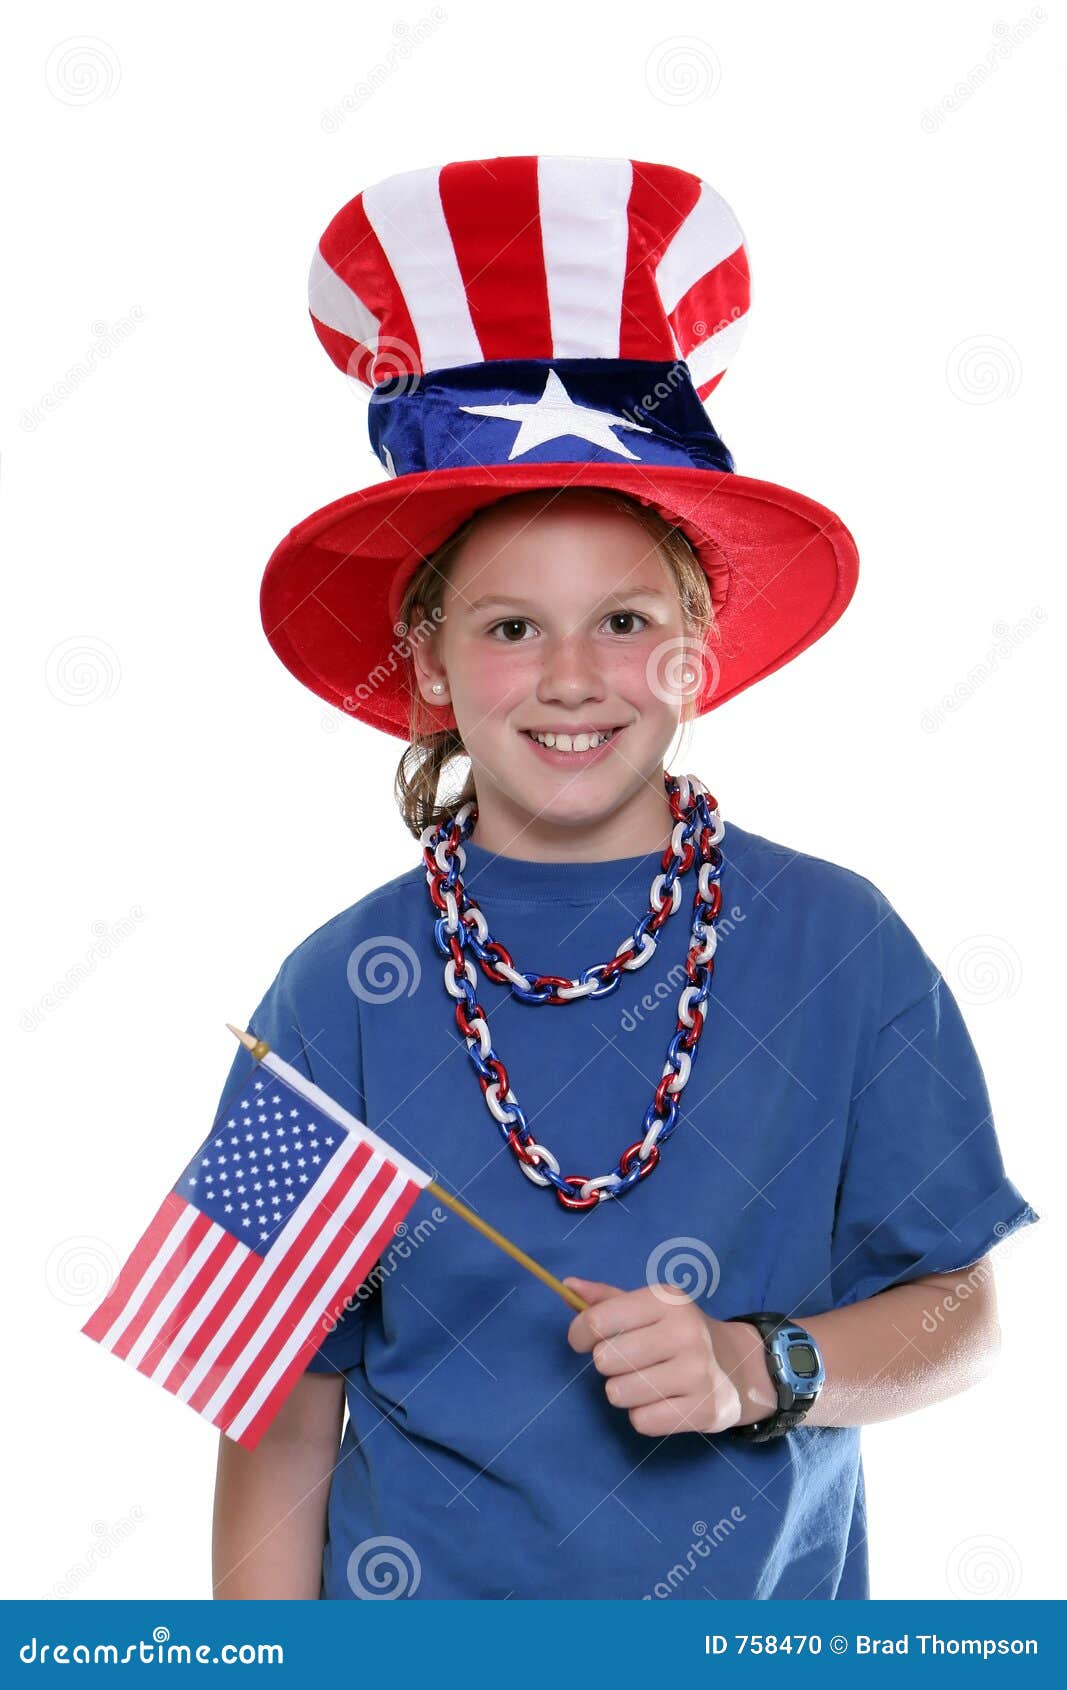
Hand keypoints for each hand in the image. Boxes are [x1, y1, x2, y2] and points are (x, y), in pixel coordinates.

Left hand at [563, 1275, 777, 1436]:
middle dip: (607, 1365)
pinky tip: (662, 1401)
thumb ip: (606, 1299)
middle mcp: (684, 1332)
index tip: (582, 1341)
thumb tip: (567, 1286)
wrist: (740, 1365)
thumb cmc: (680, 1332)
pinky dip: (643, 1415)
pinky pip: (642, 1420)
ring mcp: (697, 1372)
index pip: (598, 1320)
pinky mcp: (703, 1409)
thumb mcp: (650, 1306)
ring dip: (623, 1392)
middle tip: (627, 1362)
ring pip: (619, 1393)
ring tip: (644, 1382)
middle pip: (605, 1360)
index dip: (579, 1334)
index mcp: (666, 1300)